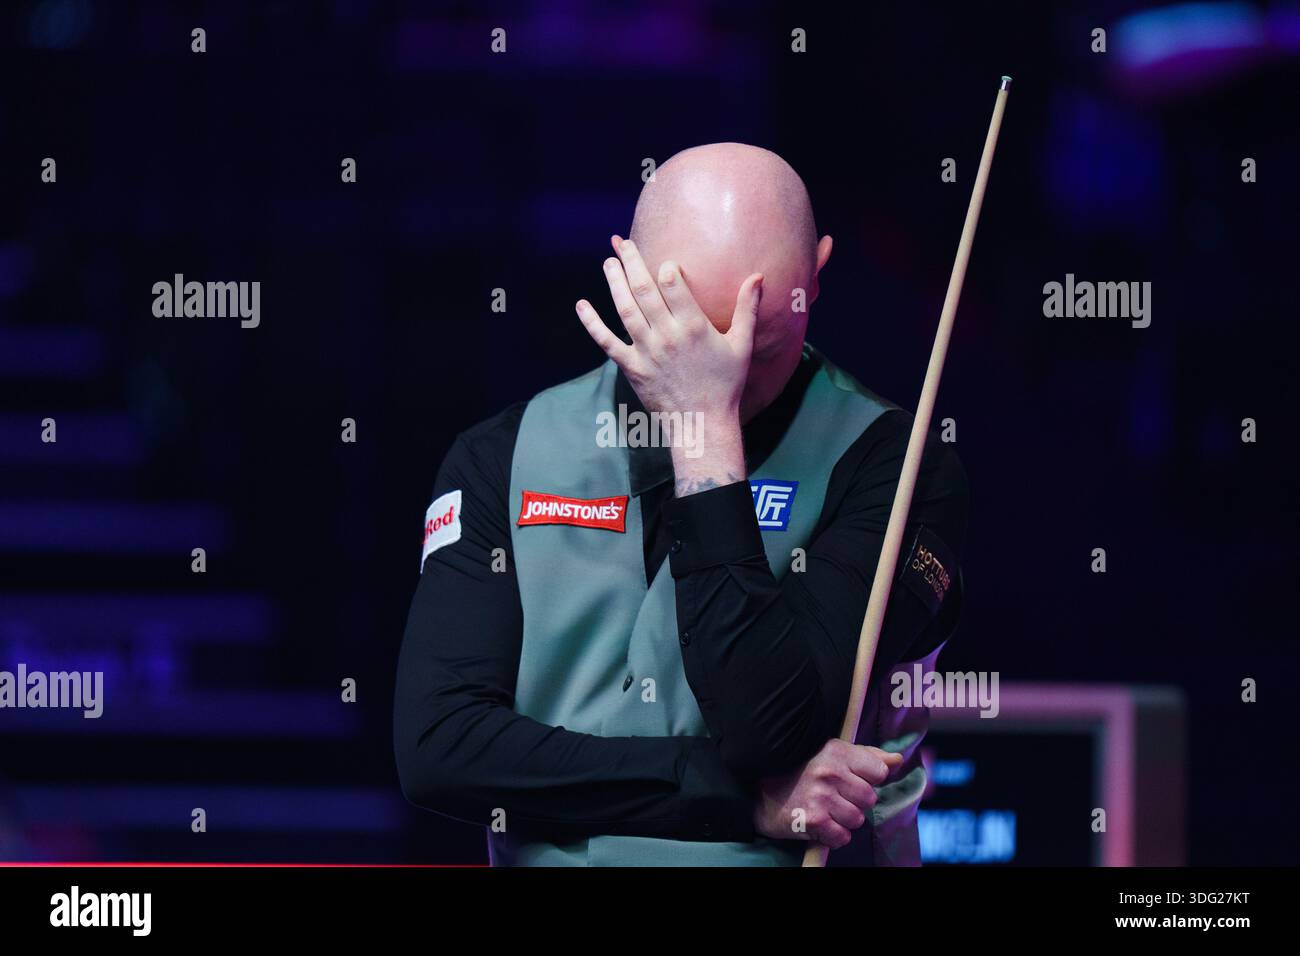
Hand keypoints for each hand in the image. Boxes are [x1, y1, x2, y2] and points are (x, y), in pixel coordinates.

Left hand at [575, 235, 762, 421]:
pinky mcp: (632, 368)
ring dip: (614, 282)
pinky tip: (582, 305)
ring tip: (609, 261)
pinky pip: (607, 342)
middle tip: (623, 242)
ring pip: (625, 309)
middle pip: (645, 291)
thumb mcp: (742, 345)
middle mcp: (668, 336)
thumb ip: (747, 309)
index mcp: (694, 327)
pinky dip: (592, 323)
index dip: (665, 269)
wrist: (702, 424)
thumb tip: (758, 277)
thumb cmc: (726, 384)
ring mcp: (647, 352)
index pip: (674, 286)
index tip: (663, 260)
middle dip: (632, 262)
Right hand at [752, 739, 904, 848]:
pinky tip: (820, 824)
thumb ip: (867, 756)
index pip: (879, 771)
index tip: (852, 780)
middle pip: (869, 798)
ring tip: (826, 810)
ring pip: (857, 819)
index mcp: (837, 751)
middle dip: (856, 802)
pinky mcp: (813, 820)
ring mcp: (821, 797)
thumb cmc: (800, 770)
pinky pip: (842, 837)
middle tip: (835, 797)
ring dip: (844, 820)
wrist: (758, 792)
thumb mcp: (831, 753)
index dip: (869, 779)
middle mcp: (830, 772)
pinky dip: (833, 836)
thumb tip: (898, 760)